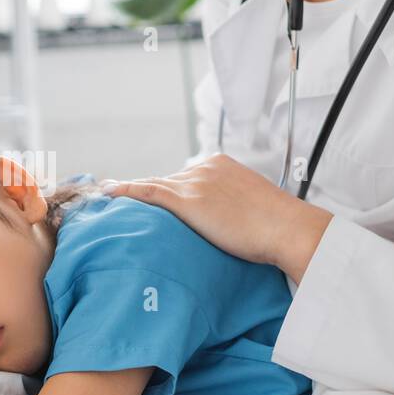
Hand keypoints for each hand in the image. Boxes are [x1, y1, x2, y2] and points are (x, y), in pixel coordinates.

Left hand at [104, 153, 332, 283]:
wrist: (287, 228)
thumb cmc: (279, 227)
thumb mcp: (253, 209)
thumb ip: (233, 208)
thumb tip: (228, 224)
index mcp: (222, 165)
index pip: (184, 178)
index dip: (167, 191)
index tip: (151, 199)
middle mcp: (206, 168)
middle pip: (167, 181)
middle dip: (147, 193)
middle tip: (120, 201)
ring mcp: (196, 182)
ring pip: (154, 186)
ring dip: (131, 193)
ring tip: (106, 197)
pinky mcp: (189, 200)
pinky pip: (149, 192)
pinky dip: (126, 191)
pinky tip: (108, 193)